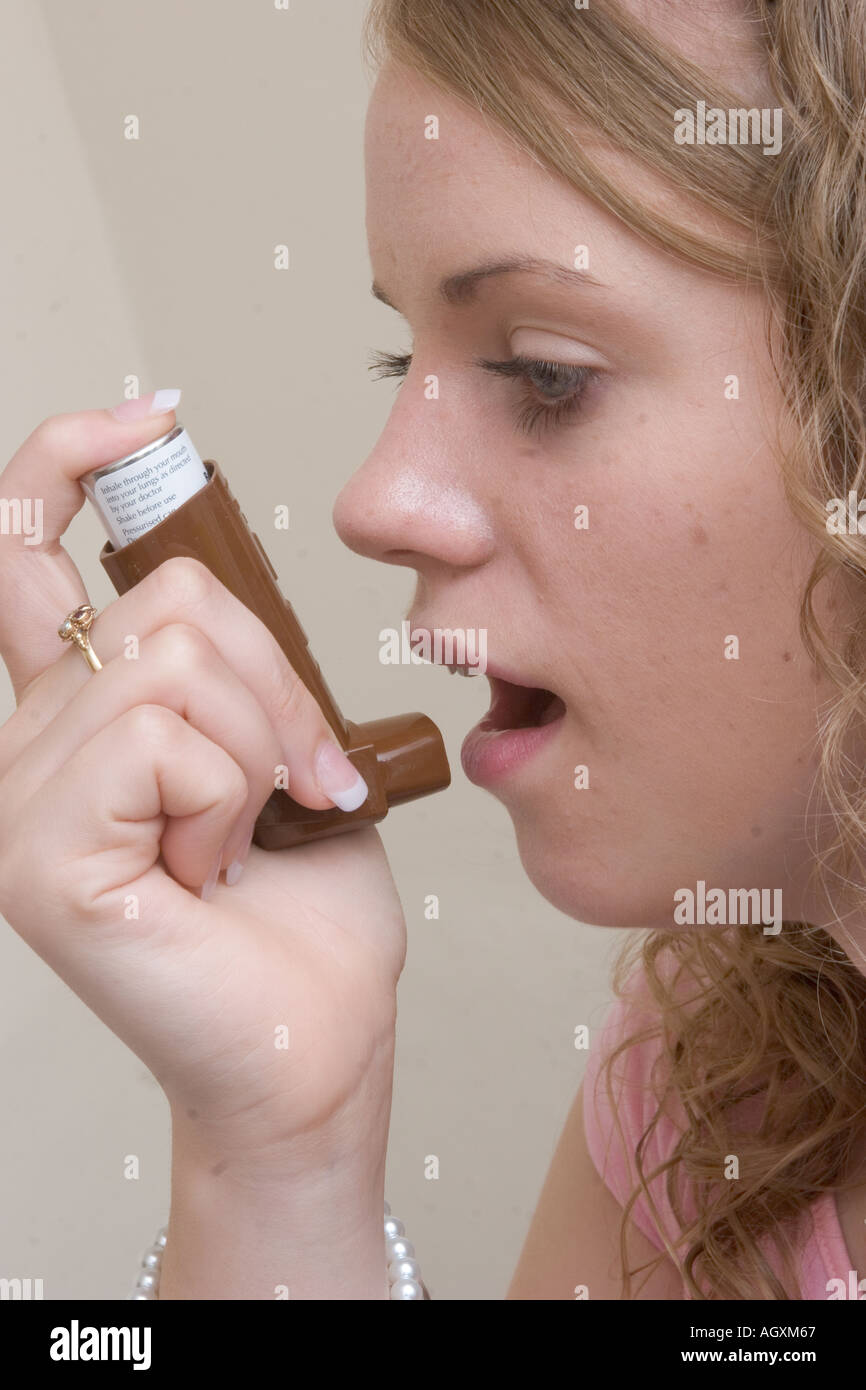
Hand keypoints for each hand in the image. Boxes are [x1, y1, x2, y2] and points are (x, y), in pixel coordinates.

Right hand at [0, 404, 405, 1178]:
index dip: (65, 462)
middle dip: (277, 682)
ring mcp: (20, 802)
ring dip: (262, 750)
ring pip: (176, 666)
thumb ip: (228, 663)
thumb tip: (206, 579)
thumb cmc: (304, 904)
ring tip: (253, 836)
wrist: (314, 1039)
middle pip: (167, 602)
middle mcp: (27, 746)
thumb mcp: (278, 746)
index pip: (24, 550)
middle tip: (305, 779)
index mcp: (80, 715)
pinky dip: (231, 795)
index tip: (149, 419)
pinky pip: (165, 741)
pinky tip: (216, 870)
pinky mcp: (41, 855)